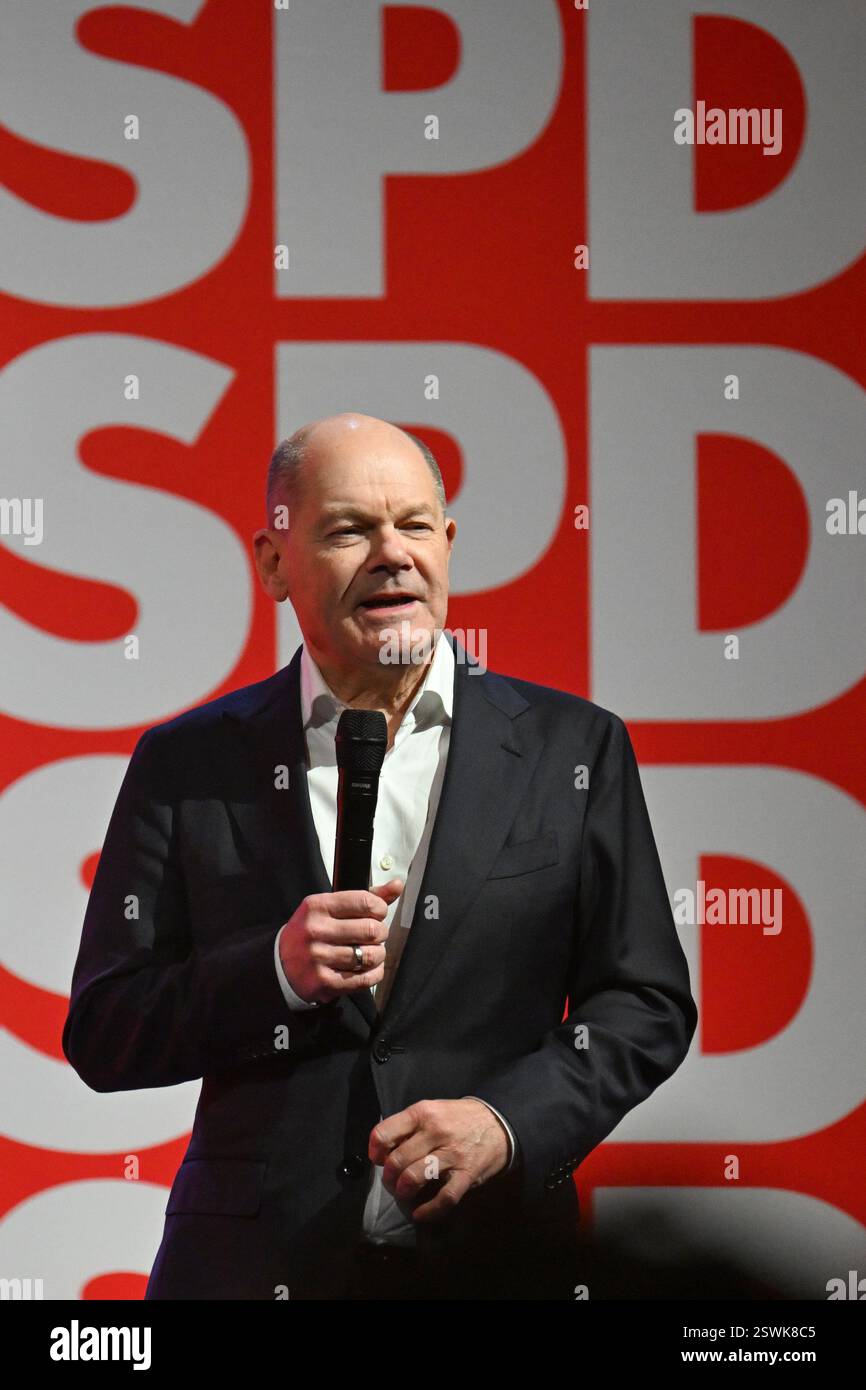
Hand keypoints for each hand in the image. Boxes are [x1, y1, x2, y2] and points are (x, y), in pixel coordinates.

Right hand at [277, 878, 402, 1002]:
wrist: (281, 965)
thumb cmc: (312, 932)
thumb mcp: (329, 908)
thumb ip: (365, 897)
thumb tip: (398, 884)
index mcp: (317, 906)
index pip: (365, 902)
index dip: (380, 909)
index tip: (377, 914)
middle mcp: (316, 930)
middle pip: (371, 930)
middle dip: (380, 933)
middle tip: (374, 935)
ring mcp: (319, 958)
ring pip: (371, 955)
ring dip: (378, 954)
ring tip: (370, 952)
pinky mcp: (325, 982)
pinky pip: (365, 979)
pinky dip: (374, 973)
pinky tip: (368, 968)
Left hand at [369, 1098, 509, 1222]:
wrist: (498, 1123)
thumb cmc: (458, 1118)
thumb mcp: (432, 1110)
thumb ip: (409, 1127)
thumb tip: (383, 1150)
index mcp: (423, 1113)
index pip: (385, 1133)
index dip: (375, 1151)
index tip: (378, 1159)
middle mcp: (436, 1131)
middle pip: (397, 1160)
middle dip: (388, 1177)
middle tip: (392, 1181)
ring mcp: (452, 1154)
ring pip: (415, 1177)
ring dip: (403, 1191)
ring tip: (404, 1192)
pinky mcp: (467, 1174)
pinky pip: (445, 1198)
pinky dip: (429, 1210)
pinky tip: (420, 1214)